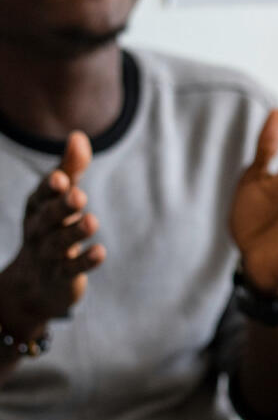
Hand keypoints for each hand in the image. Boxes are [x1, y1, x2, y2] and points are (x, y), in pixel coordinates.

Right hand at [0, 132, 103, 331]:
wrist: (34, 284)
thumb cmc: (51, 227)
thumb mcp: (58, 198)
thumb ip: (70, 169)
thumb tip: (78, 136)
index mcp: (37, 208)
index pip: (41, 195)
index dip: (50, 188)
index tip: (62, 178)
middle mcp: (39, 231)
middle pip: (48, 218)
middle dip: (62, 207)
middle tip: (79, 195)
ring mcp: (48, 256)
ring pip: (59, 244)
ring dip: (74, 233)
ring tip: (92, 222)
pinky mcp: (61, 277)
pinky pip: (71, 269)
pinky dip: (84, 261)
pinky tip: (100, 252)